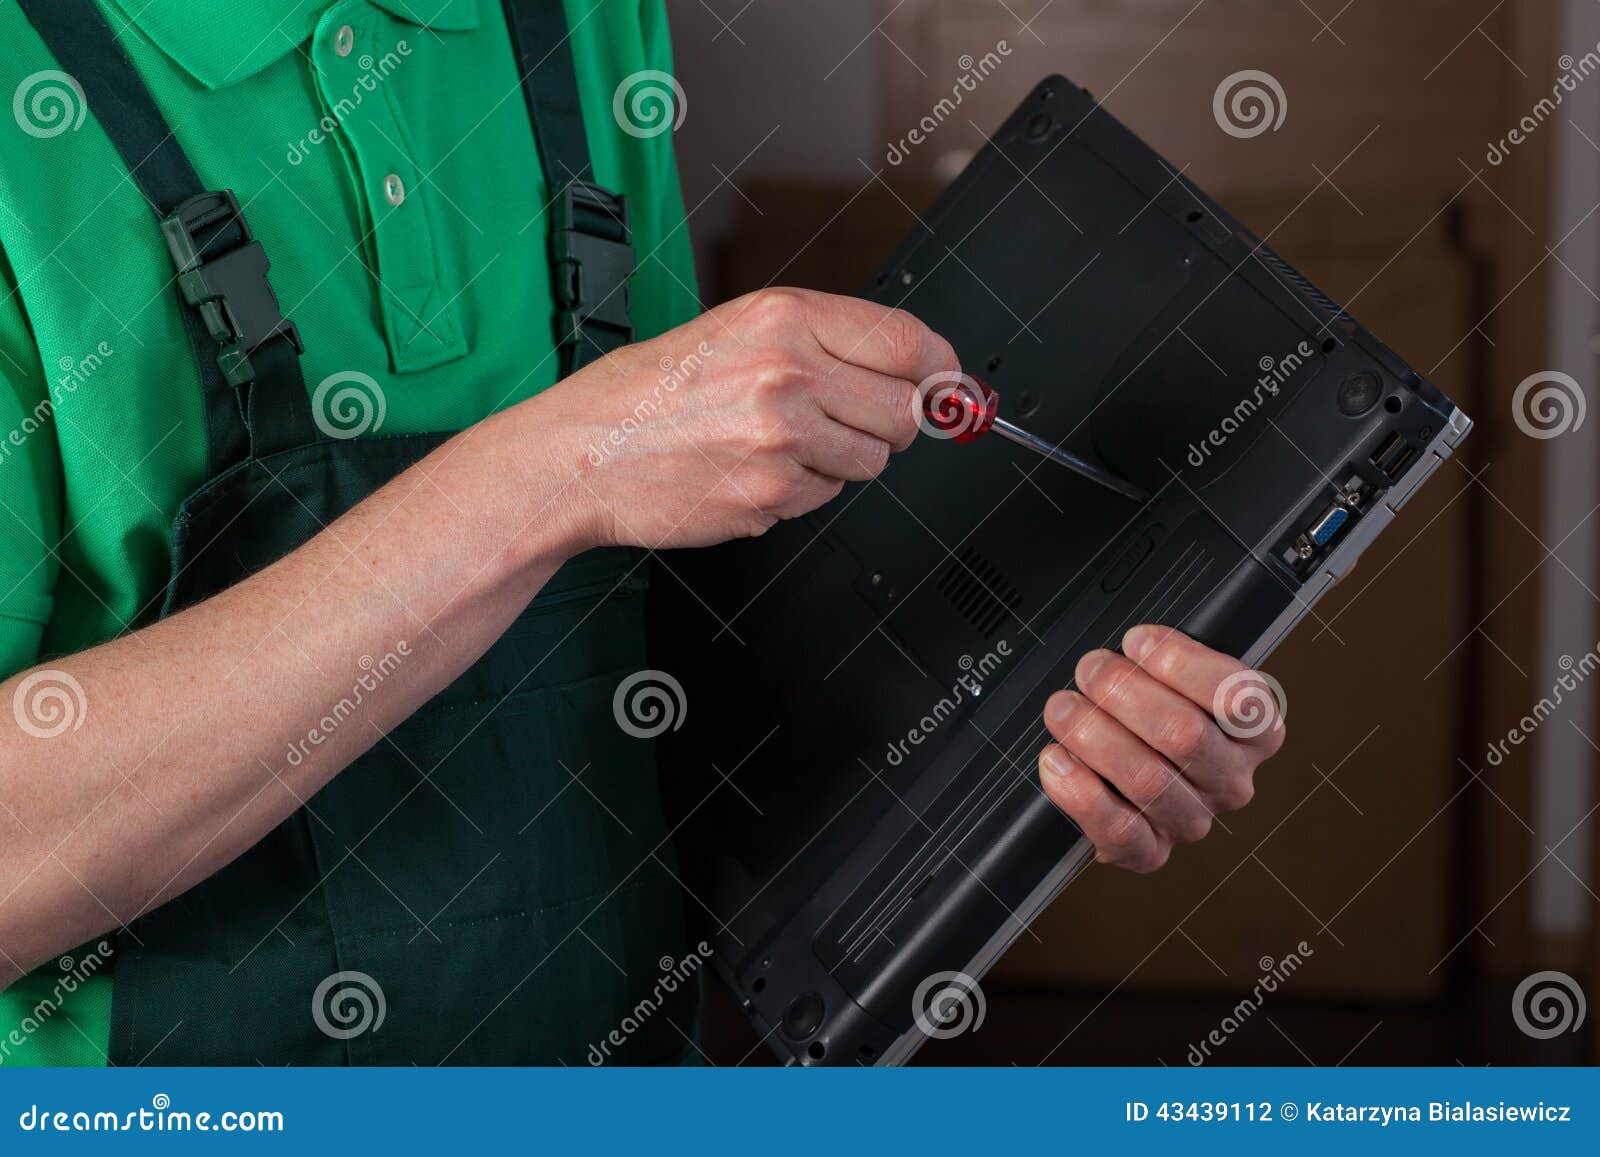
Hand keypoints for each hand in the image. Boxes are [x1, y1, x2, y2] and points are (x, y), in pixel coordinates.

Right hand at [534, 287, 956, 549]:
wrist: (581, 454)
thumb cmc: (649, 391)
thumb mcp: (736, 330)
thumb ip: (828, 342)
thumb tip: (921, 371)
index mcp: (783, 318)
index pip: (908, 342)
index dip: (940, 370)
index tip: (947, 385)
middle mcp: (788, 373)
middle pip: (904, 410)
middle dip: (886, 422)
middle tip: (841, 420)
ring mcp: (782, 440)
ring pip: (871, 463)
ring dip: (839, 461)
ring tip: (777, 444)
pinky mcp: (771, 497)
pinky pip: (825, 499)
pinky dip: (799, 492)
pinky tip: (750, 471)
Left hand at [1037, 626, 1283, 872]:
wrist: (1124, 782)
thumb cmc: (1152, 717)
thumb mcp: (1175, 679)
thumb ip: (1168, 662)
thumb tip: (1135, 646)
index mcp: (1254, 733)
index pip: (1239, 698)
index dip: (1181, 663)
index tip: (1137, 642)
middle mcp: (1230, 779)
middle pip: (1185, 735)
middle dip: (1125, 692)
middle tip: (1090, 670)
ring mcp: (1192, 818)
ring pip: (1147, 780)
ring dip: (1094, 735)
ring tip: (1063, 709)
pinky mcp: (1150, 851)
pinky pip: (1117, 828)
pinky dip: (1079, 790)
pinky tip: (1056, 759)